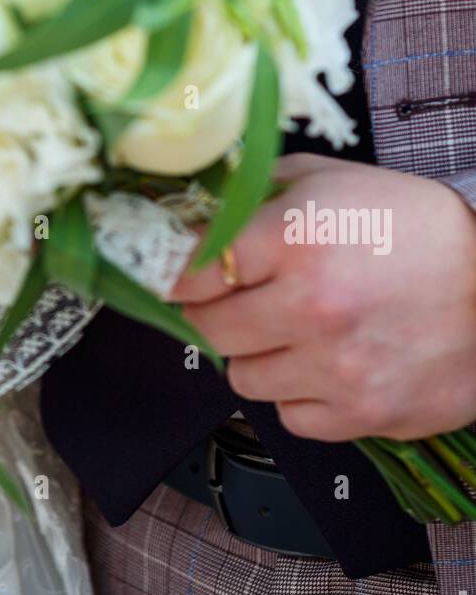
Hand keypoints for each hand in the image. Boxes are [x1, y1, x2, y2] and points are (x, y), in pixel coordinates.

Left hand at [171, 154, 475, 441]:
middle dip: (214, 310)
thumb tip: (196, 208)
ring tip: (292, 329)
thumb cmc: (416, 227)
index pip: (190, 269)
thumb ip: (259, 191)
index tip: (178, 273)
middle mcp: (310, 306)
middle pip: (208, 327)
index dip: (178, 272)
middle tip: (237, 298)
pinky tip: (325, 362)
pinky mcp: (361, 414)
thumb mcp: (333, 179)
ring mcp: (335, 368)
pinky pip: (289, 415)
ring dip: (255, 353)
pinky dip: (297, 392)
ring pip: (242, 376)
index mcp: (296, 238)